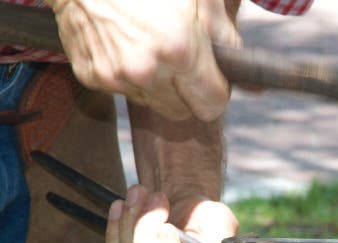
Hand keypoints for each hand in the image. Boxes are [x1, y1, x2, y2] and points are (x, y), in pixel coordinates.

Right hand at [48, 0, 240, 120]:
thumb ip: (224, 32)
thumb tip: (240, 64)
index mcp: (179, 50)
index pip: (212, 106)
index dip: (217, 91)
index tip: (213, 78)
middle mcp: (147, 71)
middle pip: (183, 111)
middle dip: (188, 92)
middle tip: (182, 62)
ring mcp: (116, 77)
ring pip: (153, 103)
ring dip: (158, 84)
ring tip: (151, 45)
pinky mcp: (92, 77)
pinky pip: (124, 90)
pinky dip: (129, 75)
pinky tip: (125, 44)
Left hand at [105, 185, 237, 242]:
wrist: (184, 213)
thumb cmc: (206, 218)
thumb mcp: (220, 222)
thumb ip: (216, 237)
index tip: (166, 229)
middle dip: (146, 230)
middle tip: (157, 198)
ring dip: (130, 223)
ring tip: (140, 193)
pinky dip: (115, 229)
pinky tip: (121, 207)